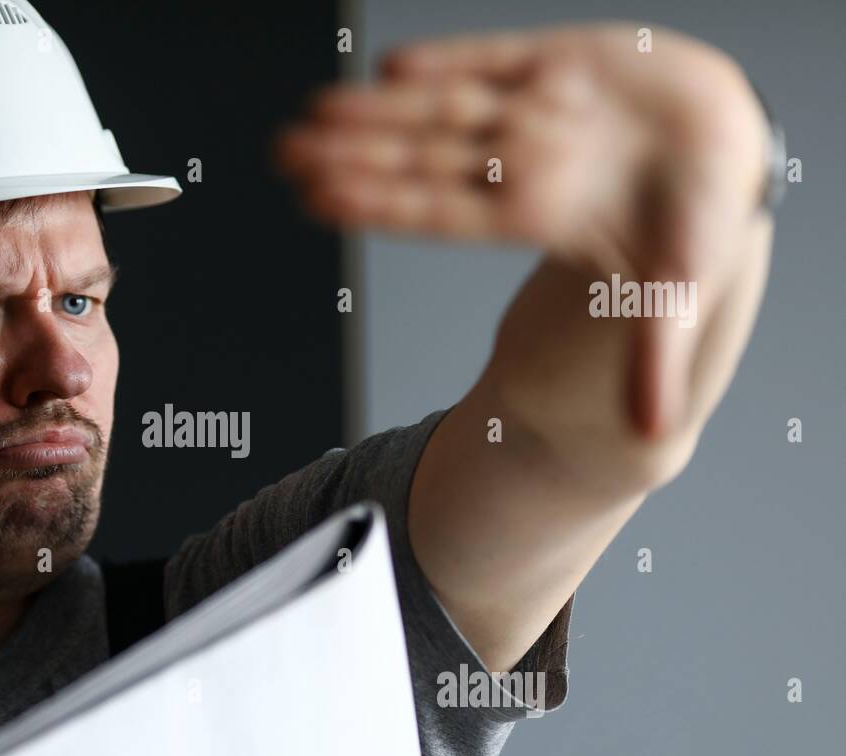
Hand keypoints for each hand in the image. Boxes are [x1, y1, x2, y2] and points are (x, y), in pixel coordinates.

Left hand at [274, 23, 770, 438]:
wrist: (728, 154)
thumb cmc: (694, 227)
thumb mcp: (678, 295)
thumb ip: (655, 357)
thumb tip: (651, 438)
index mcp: (538, 216)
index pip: (439, 213)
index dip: (381, 205)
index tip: (320, 200)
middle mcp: (524, 165)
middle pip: (419, 159)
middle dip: (351, 155)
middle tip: (285, 152)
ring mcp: (539, 113)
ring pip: (441, 110)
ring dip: (377, 110)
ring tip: (316, 109)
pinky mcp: (566, 61)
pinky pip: (494, 59)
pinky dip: (448, 61)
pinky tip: (392, 69)